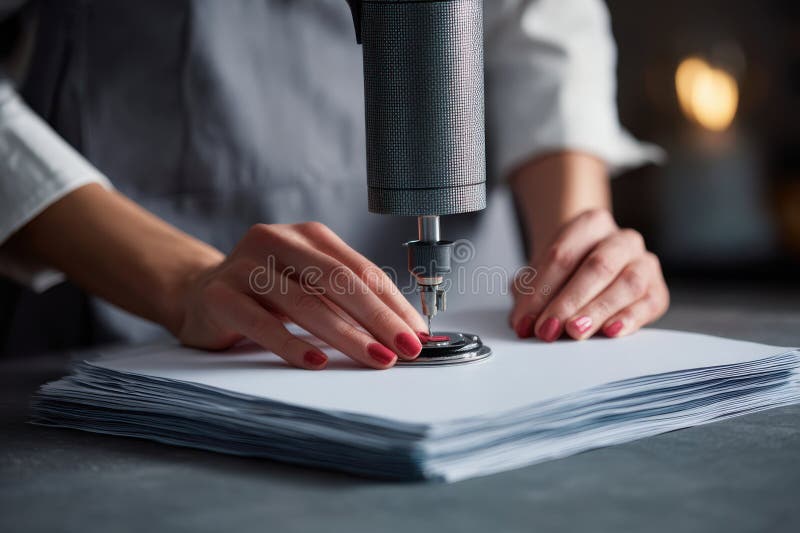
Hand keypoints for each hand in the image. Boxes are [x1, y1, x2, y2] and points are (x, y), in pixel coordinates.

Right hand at [174, 222, 426, 369]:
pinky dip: (291, 344)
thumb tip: (401, 332)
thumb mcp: (310, 286)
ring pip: (305, 302)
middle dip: (379, 318)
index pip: (362, 270)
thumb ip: (348, 301)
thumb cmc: (267, 292)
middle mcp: (279, 241)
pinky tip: (316, 360)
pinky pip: (261, 323)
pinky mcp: (221, 295)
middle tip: (407, 348)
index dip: (394, 303)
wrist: (200, 293)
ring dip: (347, 336)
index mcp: (310, 236)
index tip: (419, 334)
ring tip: (376, 358)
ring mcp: (246, 265)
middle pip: (339, 281)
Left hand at [509, 209, 668, 340]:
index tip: (525, 320)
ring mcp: (645, 262)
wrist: (593, 266)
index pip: (562, 254)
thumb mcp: (540, 275)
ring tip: (575, 331)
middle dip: (568, 301)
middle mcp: (623, 239)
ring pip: (627, 283)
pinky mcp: (658, 290)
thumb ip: (529, 294)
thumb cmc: (566, 271)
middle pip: (597, 266)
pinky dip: (630, 318)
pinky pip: (648, 303)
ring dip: (597, 310)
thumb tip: (521, 321)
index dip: (540, 290)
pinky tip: (611, 332)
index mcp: (591, 223)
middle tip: (548, 329)